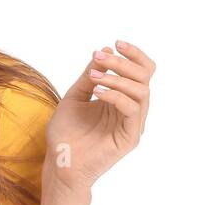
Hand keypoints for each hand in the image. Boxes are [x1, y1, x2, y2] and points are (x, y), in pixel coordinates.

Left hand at [44, 39, 154, 192]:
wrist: (59, 162)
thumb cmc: (65, 133)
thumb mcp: (74, 97)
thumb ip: (90, 77)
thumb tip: (103, 52)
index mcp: (121, 99)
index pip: (141, 72)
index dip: (133, 55)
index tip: (115, 43)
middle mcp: (131, 109)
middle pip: (145, 77)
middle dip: (123, 62)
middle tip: (100, 56)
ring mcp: (133, 124)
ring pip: (142, 91)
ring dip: (118, 78)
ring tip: (94, 77)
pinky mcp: (130, 137)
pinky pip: (132, 110)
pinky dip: (116, 96)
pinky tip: (97, 92)